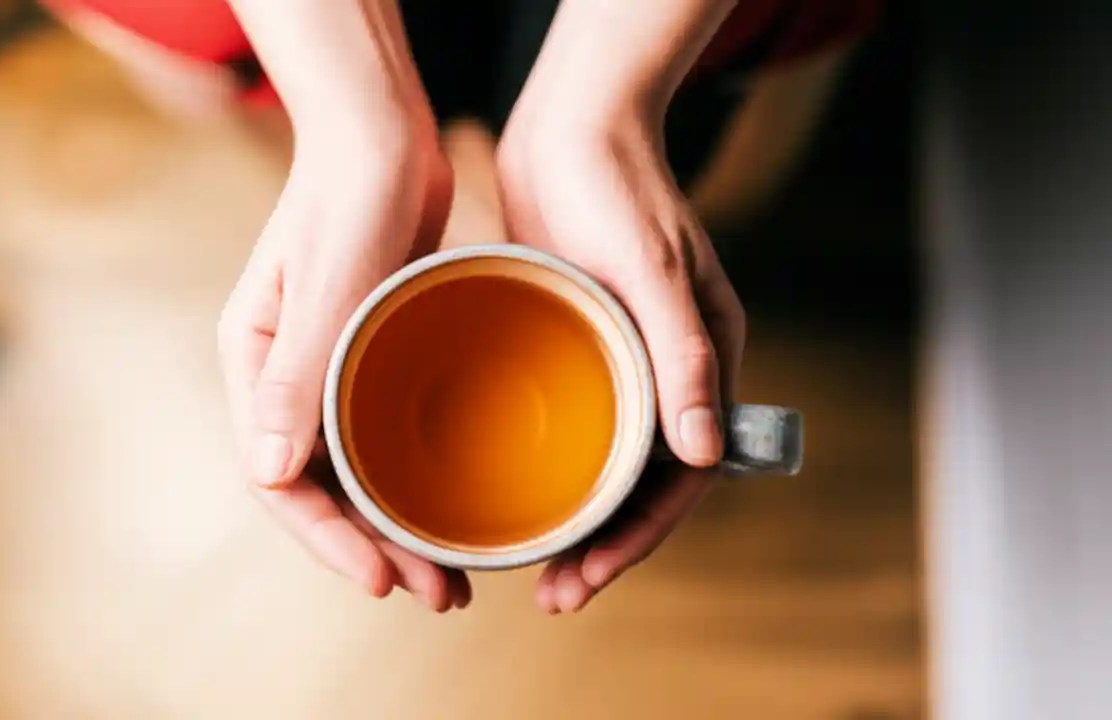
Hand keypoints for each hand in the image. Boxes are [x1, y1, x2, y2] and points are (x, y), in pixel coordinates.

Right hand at [217, 119, 467, 610]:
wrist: (385, 131)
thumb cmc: (351, 194)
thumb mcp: (328, 286)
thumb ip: (297, 376)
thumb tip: (269, 475)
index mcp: (255, 366)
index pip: (280, 481)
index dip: (328, 541)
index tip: (382, 579)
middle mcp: (285, 378)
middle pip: (324, 489)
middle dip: (376, 549)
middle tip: (441, 594)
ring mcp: (328, 367)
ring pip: (358, 470)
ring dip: (401, 524)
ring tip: (456, 574)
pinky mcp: (370, 352)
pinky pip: (384, 433)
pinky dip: (414, 475)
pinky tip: (456, 499)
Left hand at [498, 102, 745, 612]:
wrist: (573, 123)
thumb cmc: (617, 186)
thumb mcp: (652, 268)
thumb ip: (681, 356)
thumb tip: (705, 454)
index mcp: (701, 361)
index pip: (682, 476)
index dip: (639, 538)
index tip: (587, 579)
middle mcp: (667, 370)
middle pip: (643, 483)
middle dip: (604, 546)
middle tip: (552, 594)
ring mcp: (623, 359)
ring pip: (607, 462)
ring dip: (578, 516)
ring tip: (534, 564)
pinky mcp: (582, 342)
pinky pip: (577, 423)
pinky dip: (556, 465)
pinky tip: (512, 488)